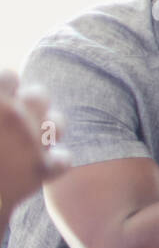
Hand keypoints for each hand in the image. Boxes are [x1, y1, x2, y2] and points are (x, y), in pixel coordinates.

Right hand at [0, 70, 69, 209]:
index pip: (8, 77)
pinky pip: (62, 160)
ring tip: (39, 134)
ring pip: (57, 123)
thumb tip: (3, 94)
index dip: (5, 86)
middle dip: (31, 103)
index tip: (1, 97)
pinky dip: (57, 161)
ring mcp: (30, 143)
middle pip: (39, 95)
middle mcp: (14, 116)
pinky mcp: (40, 171)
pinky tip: (47, 162)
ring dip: (50, 127)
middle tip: (18, 115)